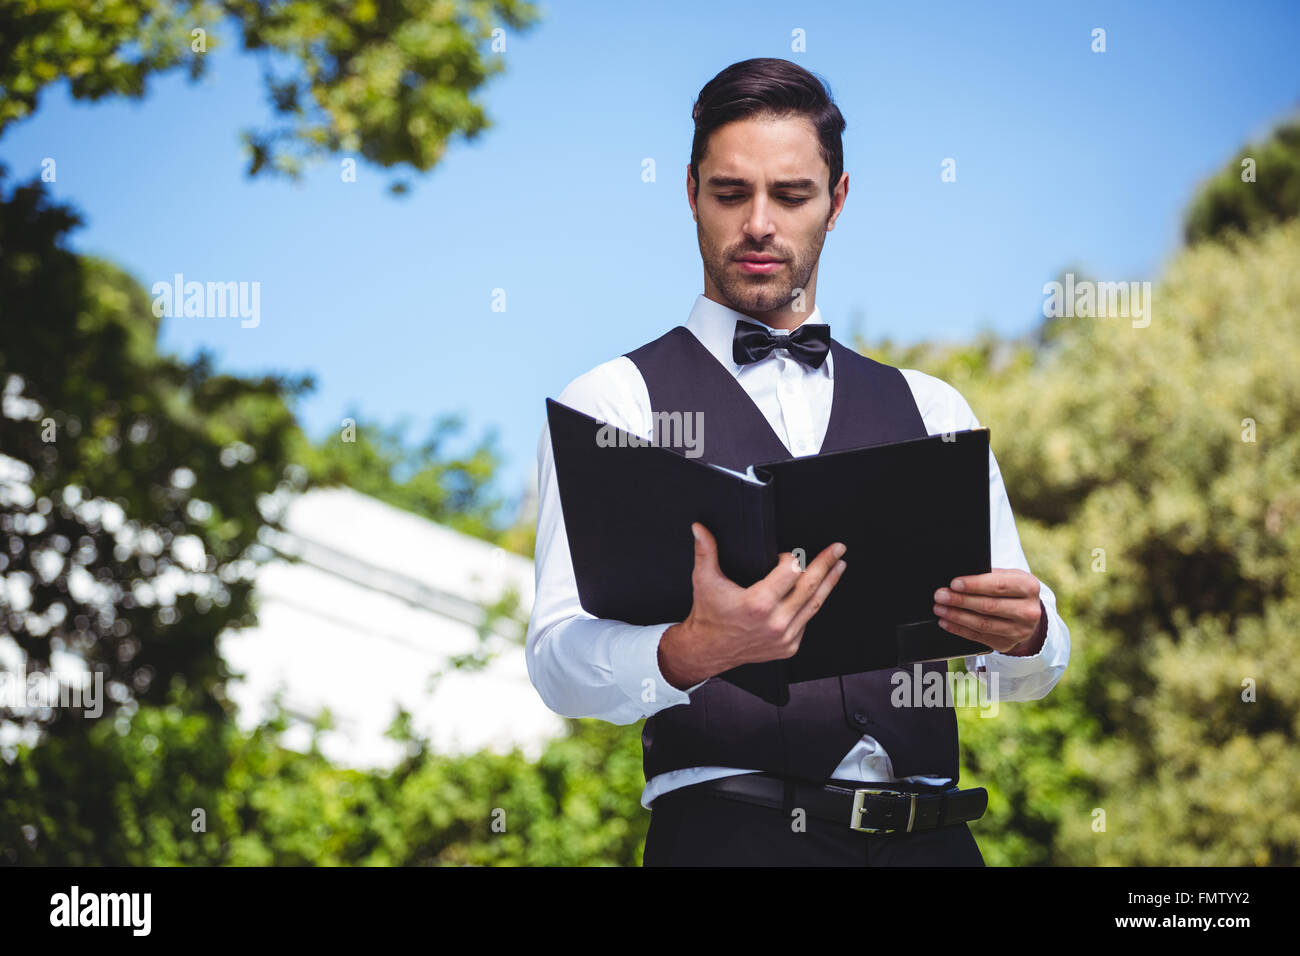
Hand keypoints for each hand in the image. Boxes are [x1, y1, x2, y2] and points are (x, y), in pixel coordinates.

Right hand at [657, 522, 846, 688]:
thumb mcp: (704, 580)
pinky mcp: (789, 646)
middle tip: (838, 549)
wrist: (708, 650)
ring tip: (839, 566)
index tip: (787, 554)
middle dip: (826, 564)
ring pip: (814, 604)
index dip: (792, 558)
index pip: (791, 571)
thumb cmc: (708, 615)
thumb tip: (700, 528)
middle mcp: (775, 622)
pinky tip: (817, 592)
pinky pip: (807, 621)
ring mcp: (785, 637)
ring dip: (829, 583)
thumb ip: (705, 551)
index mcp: (758, 604)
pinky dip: (811, 604)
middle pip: (810, 586)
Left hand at [933, 569, 1044, 654]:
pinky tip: (946, 622)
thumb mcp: (1008, 576)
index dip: (974, 585)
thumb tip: (959, 581)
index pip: (998, 586)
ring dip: (956, 616)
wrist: (1027, 615)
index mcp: (1028, 587)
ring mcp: (1019, 631)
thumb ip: (988, 576)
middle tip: (940, 596)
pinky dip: (959, 629)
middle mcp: (1027, 611)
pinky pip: (978, 637)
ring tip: (940, 608)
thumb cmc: (1012, 591)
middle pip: (988, 606)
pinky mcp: (1007, 644)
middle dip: (960, 601)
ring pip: (982, 624)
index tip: (954, 584)